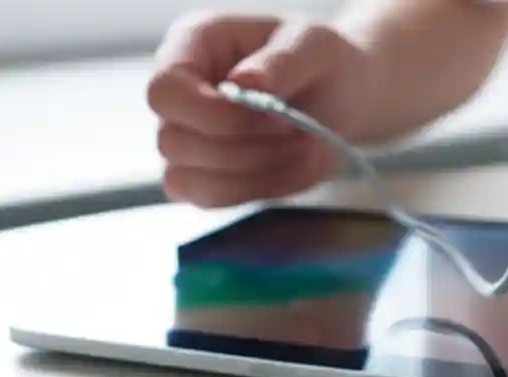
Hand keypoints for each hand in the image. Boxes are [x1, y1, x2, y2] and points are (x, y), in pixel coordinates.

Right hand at [146, 12, 376, 207]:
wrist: (343, 96)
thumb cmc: (321, 61)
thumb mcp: (313, 45)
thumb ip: (281, 62)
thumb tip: (242, 84)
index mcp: (192, 46)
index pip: (164, 91)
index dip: (211, 114)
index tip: (271, 115)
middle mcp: (180, 96)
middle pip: (173, 143)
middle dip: (245, 148)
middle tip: (297, 129)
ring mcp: (187, 140)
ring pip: (189, 181)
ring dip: (255, 174)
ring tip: (304, 149)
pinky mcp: (206, 176)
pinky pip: (214, 200)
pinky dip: (262, 190)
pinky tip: (297, 168)